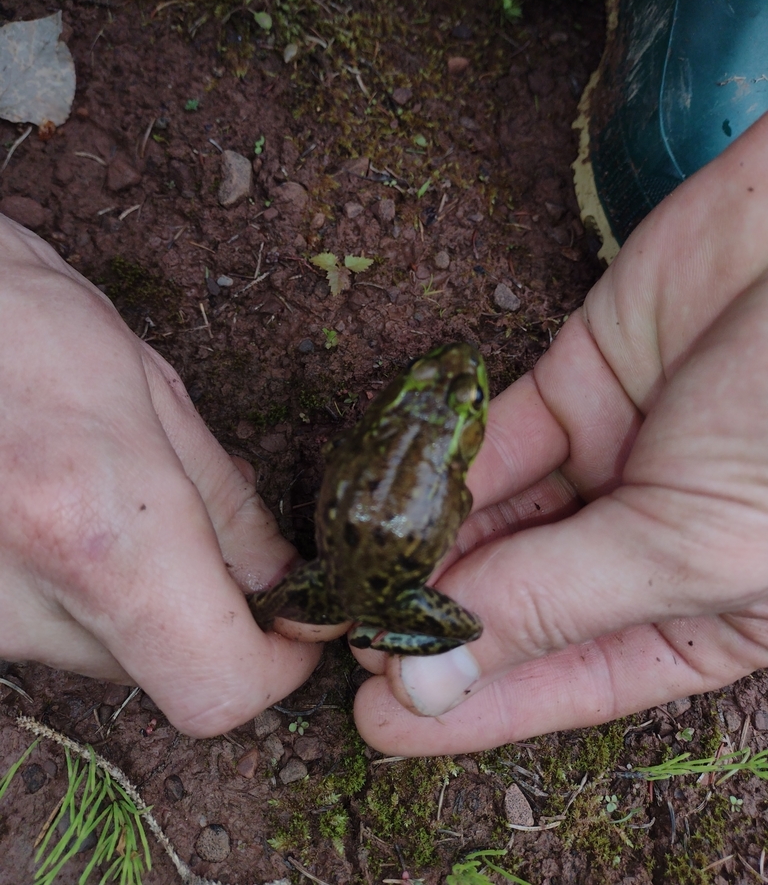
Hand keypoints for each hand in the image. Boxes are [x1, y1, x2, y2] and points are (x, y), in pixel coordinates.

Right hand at [0, 216, 319, 735]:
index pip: (216, 685)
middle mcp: (27, 602)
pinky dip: (88, 594)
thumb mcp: (155, 397)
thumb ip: (224, 505)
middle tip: (207, 531)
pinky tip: (71, 519)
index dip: (275, 667)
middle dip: (209, 612)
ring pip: (111, 654)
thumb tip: (275, 578)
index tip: (292, 622)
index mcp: (100, 533)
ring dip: (144, 598)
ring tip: (120, 503)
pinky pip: (56, 634)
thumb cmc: (25, 329)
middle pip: (167, 669)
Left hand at [354, 113, 767, 754]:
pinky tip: (386, 494)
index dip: (479, 703)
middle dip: (438, 621)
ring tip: (353, 576)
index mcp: (710, 611)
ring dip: (427, 544)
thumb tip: (435, 683)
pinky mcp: (580, 381)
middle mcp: (653, 540)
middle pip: (525, 596)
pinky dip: (442, 462)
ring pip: (499, 515)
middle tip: (347, 638)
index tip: (383, 721)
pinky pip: (495, 434)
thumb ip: (554, 605)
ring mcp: (614, 457)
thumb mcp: (689, 547)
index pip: (578, 676)